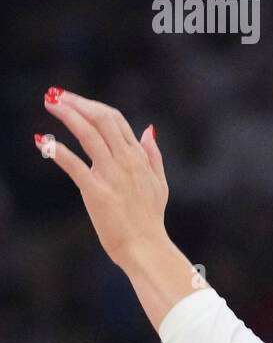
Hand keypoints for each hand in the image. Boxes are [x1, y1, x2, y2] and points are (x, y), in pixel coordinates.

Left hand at [36, 87, 168, 268]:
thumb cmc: (150, 218)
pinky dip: (57, 150)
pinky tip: (42, 141)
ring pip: (89, 134)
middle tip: (54, 95)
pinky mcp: (96, 191)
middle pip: (101, 119)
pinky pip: (75, 165)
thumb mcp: (159, 182)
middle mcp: (126, 160)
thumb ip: (153, 154)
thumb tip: (148, 129)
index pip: (115, 119)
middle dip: (76, 103)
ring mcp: (112, 175)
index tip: (72, 99)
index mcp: (138, 157)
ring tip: (49, 104)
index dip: (91, 105)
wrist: (146, 246)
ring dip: (68, 115)